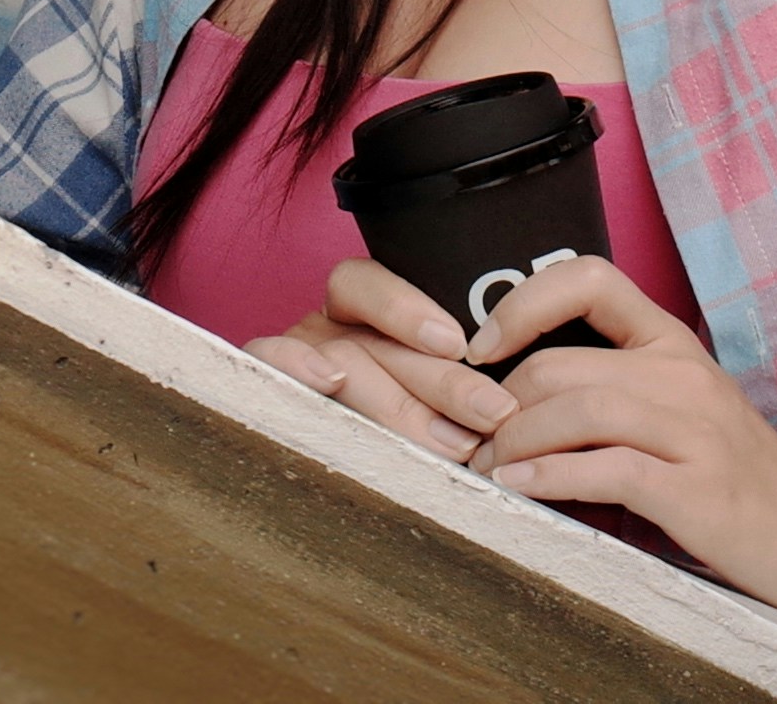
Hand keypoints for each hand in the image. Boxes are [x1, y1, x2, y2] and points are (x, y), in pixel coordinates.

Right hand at [247, 256, 520, 463]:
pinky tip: (328, 386)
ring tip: (450, 445)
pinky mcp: (260, 391)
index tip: (457, 344)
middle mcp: (323, 333)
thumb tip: (515, 405)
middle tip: (492, 413)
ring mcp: (292, 364)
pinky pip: (263, 365)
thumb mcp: (437, 403)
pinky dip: (294, 367)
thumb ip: (463, 394)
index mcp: (359, 318)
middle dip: (440, 380)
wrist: (318, 493)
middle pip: (372, 339)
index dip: (407, 308)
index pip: (367, 284)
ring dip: (398, 405)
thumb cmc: (412, 436)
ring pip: (338, 364)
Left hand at [462, 257, 776, 636]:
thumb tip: (516, 393)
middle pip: (558, 363)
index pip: (588, 276)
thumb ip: (614, 390)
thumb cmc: (738, 479)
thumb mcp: (679, 412)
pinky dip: (548, 476)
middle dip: (491, 405)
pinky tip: (520, 488)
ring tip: (483, 471)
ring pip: (573, 408)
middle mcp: (681, 373)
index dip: (521, 302)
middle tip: (461, 444)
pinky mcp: (696, 487)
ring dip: (510, 443)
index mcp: (673, 344)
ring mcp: (692, 428)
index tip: (478, 346)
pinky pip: (605, 467)